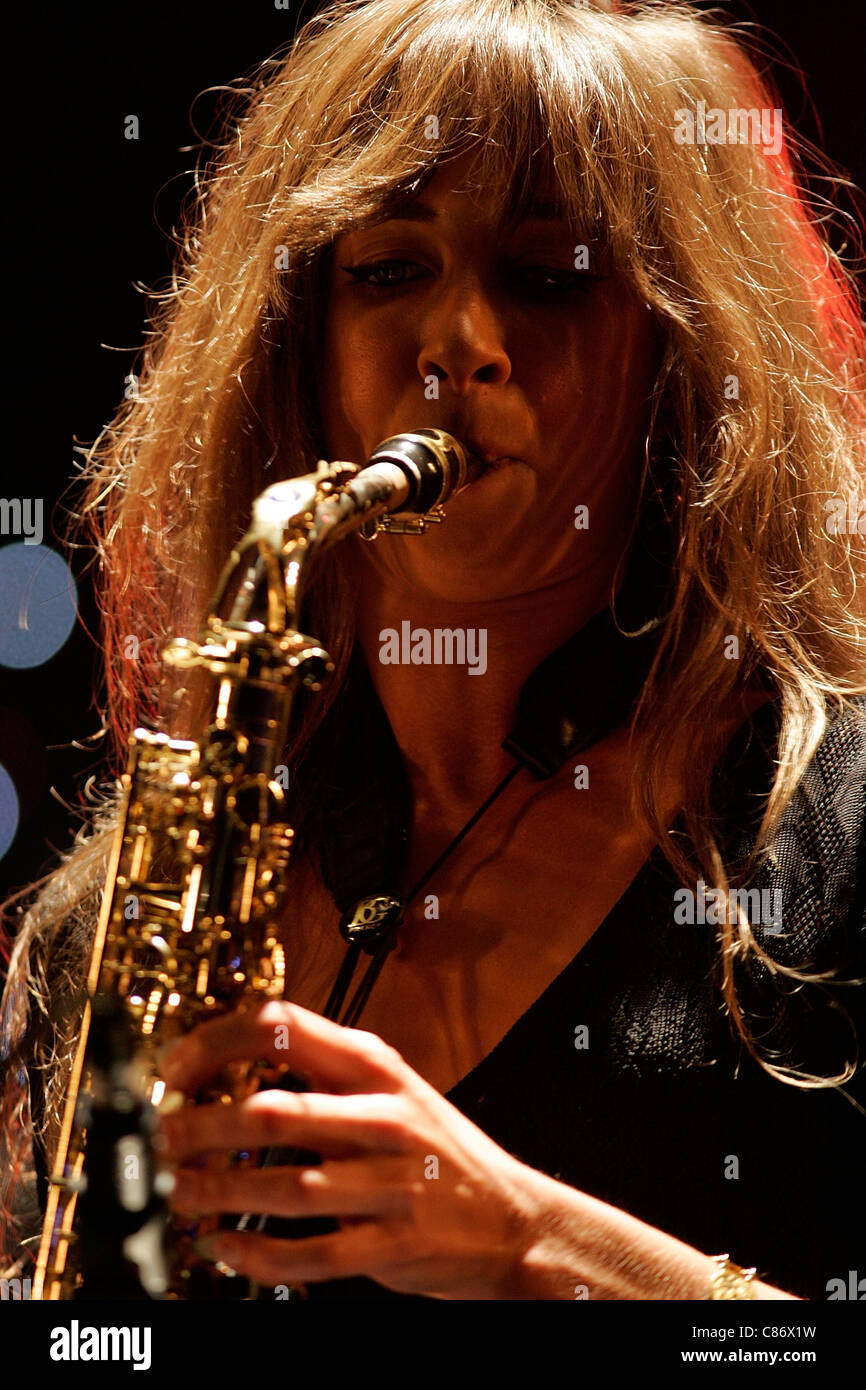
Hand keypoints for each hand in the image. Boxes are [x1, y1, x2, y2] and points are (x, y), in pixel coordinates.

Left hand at [155, 1000, 550, 1298]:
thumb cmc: (442, 1151)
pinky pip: (310, 1253)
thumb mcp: (394, 1090)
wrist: (518, 1219)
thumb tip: (230, 1073)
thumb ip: (324, 1077)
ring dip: (216, 1192)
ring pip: (284, 1187)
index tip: (175, 1069)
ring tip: (178, 1193)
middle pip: (271, 1112)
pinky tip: (223, 1248)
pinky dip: (255, 1254)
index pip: (282, 1028)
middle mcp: (382, 1117)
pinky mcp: (394, 1244)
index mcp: (375, 1067)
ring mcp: (391, 1183)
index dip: (214, 1042)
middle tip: (161, 1140)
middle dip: (199, 1128)